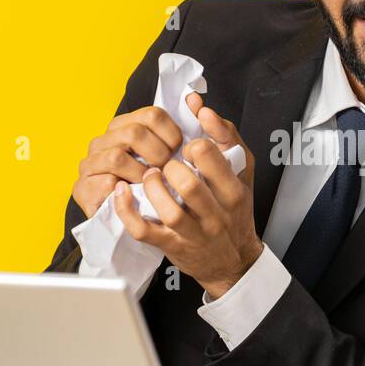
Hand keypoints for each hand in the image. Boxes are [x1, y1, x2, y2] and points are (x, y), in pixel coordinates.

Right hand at [71, 96, 201, 218]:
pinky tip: (134, 196)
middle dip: (157, 155)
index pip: (152, 115)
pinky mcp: (82, 189)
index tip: (178, 153)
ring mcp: (90, 164)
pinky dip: (125, 193)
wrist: (139, 226)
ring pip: (117, 157)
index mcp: (125, 126)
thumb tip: (194, 98)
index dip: (172, 134)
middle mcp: (104, 141)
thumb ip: (188, 129)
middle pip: (134, 133)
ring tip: (150, 185)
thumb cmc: (157, 188)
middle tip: (165, 171)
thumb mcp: (176, 159)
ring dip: (141, 174)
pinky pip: (105, 184)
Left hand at [113, 96, 260, 298]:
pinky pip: (145, 231)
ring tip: (150, 175)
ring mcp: (193, 233)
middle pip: (189, 184)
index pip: (212, 157)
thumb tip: (197, 104)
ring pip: (169, 209)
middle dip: (171, 166)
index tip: (189, 146)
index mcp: (234, 191)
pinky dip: (128, 211)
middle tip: (167, 162)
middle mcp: (216, 215)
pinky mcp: (171, 246)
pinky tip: (122, 193)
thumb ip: (225, 135)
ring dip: (153, 187)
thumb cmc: (234, 210)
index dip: (194, 145)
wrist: (232, 261)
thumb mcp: (242, 171)